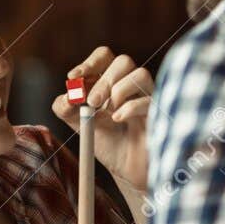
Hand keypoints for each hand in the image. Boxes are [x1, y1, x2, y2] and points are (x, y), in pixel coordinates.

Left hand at [51, 47, 153, 191]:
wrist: (124, 167)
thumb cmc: (106, 141)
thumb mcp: (79, 123)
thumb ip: (65, 108)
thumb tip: (66, 97)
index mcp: (111, 80)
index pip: (104, 56)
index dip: (89, 63)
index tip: (73, 77)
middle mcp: (131, 83)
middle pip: (123, 61)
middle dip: (104, 80)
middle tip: (91, 102)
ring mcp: (148, 95)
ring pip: (141, 74)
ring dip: (119, 91)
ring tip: (109, 114)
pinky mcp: (159, 112)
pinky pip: (150, 100)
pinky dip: (131, 107)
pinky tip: (118, 119)